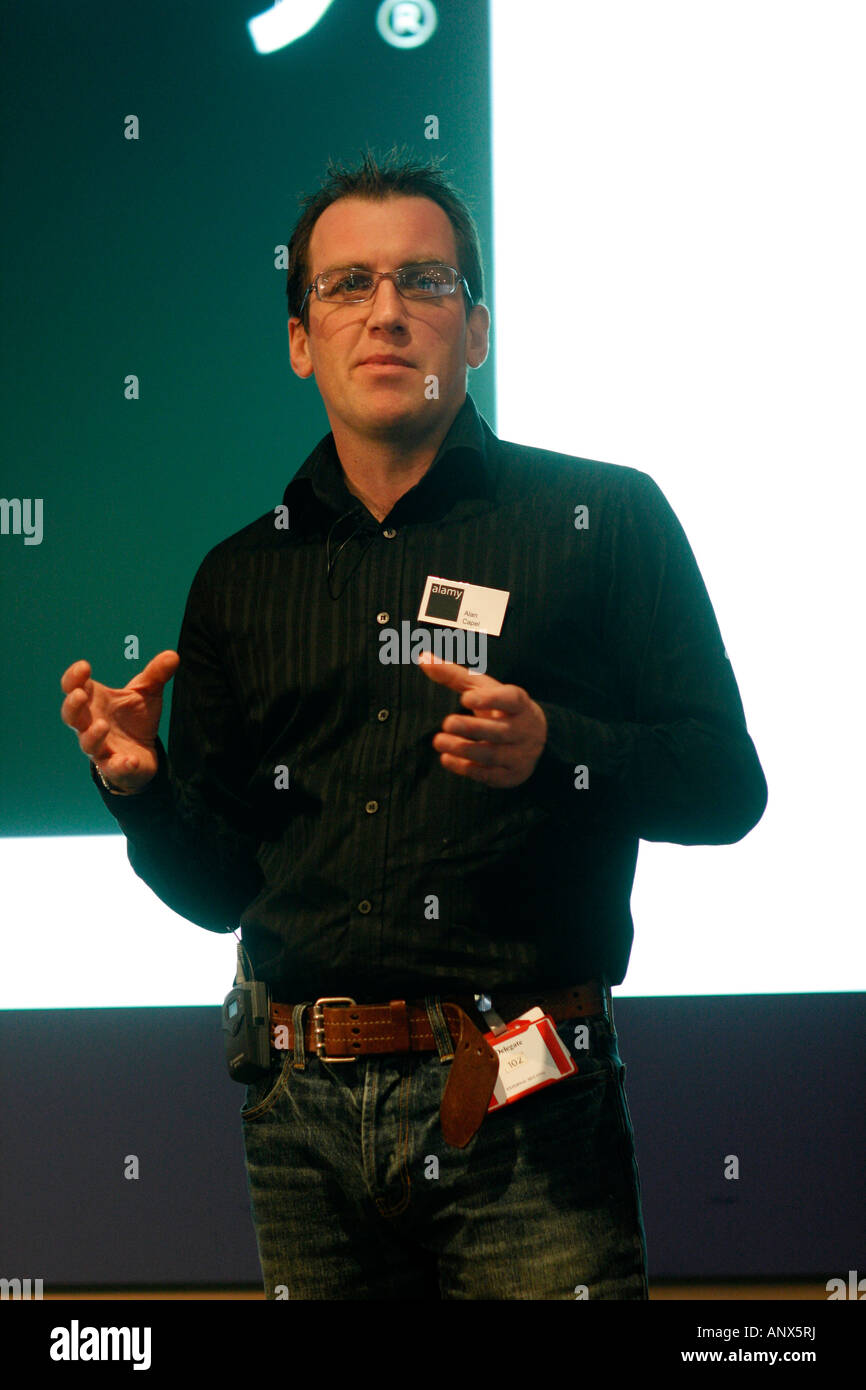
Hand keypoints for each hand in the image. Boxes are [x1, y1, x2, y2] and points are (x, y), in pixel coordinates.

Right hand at [60, 651, 179, 792]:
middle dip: (72, 705)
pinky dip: (121, 764)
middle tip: (79, 694)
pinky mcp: (114, 766)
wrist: (144, 753)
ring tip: (102, 724)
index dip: (74, 678)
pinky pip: (113, 767)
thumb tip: (173, 655)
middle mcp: (91, 724)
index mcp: (95, 702)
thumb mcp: (147, 694)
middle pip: (71, 716)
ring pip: (87, 743)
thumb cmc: (136, 719)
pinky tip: (131, 760)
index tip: (84, 666)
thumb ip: (156, 675)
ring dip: (92, 735)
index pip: (74, 688)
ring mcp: (100, 747)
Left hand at [417, 653, 547, 787]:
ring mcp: (519, 755)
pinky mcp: (509, 775)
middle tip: (447, 722)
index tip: (466, 699)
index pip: (511, 700)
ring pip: (491, 754)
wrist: (536, 740)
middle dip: (471, 728)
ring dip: (463, 749)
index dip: (490, 700)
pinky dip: (464, 767)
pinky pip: (487, 774)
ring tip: (438, 741)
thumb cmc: (501, 707)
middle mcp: (523, 729)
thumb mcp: (483, 689)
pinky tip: (446, 758)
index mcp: (519, 703)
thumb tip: (422, 658)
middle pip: (499, 731)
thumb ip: (454, 675)